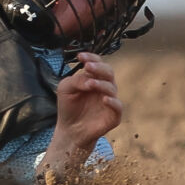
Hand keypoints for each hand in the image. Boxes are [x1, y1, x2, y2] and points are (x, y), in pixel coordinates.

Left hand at [40, 52, 122, 180]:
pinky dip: (113, 102)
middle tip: (88, 67)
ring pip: (112, 87)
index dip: (92, 58)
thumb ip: (75, 81)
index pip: (97, 63)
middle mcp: (103, 87)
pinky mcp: (113, 115)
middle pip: (108, 72)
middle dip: (99, 68)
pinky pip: (118, 106)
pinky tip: (104, 99)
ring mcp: (110, 100)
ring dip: (102, 84)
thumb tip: (88, 79)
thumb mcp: (65, 89)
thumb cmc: (68, 106)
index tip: (81, 56)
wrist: (70, 129)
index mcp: (92, 78)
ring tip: (90, 84)